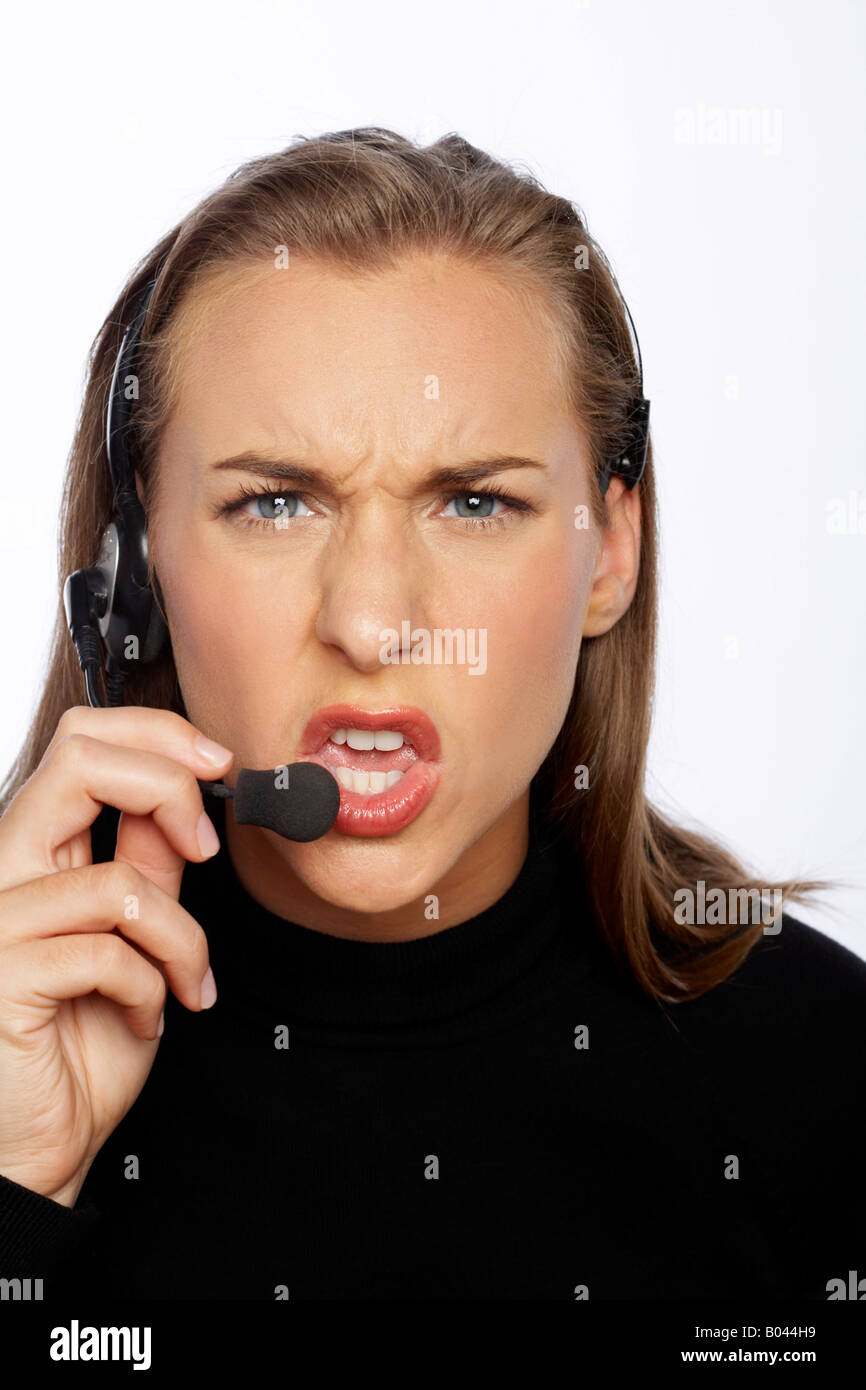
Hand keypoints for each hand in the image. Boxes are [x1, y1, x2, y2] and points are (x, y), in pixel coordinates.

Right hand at [0, 706, 232, 1205]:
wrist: (39, 1146)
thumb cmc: (76, 1050)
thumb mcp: (135, 939)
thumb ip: (149, 866)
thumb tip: (186, 801)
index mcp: (31, 852)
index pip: (81, 744)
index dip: (158, 739)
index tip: (218, 765)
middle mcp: (2, 872)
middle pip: (79, 759)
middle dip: (168, 783)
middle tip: (207, 838)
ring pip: (120, 881)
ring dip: (182, 941)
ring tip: (187, 983)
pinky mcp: (3, 975)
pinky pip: (108, 952)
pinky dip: (151, 988)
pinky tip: (146, 1017)